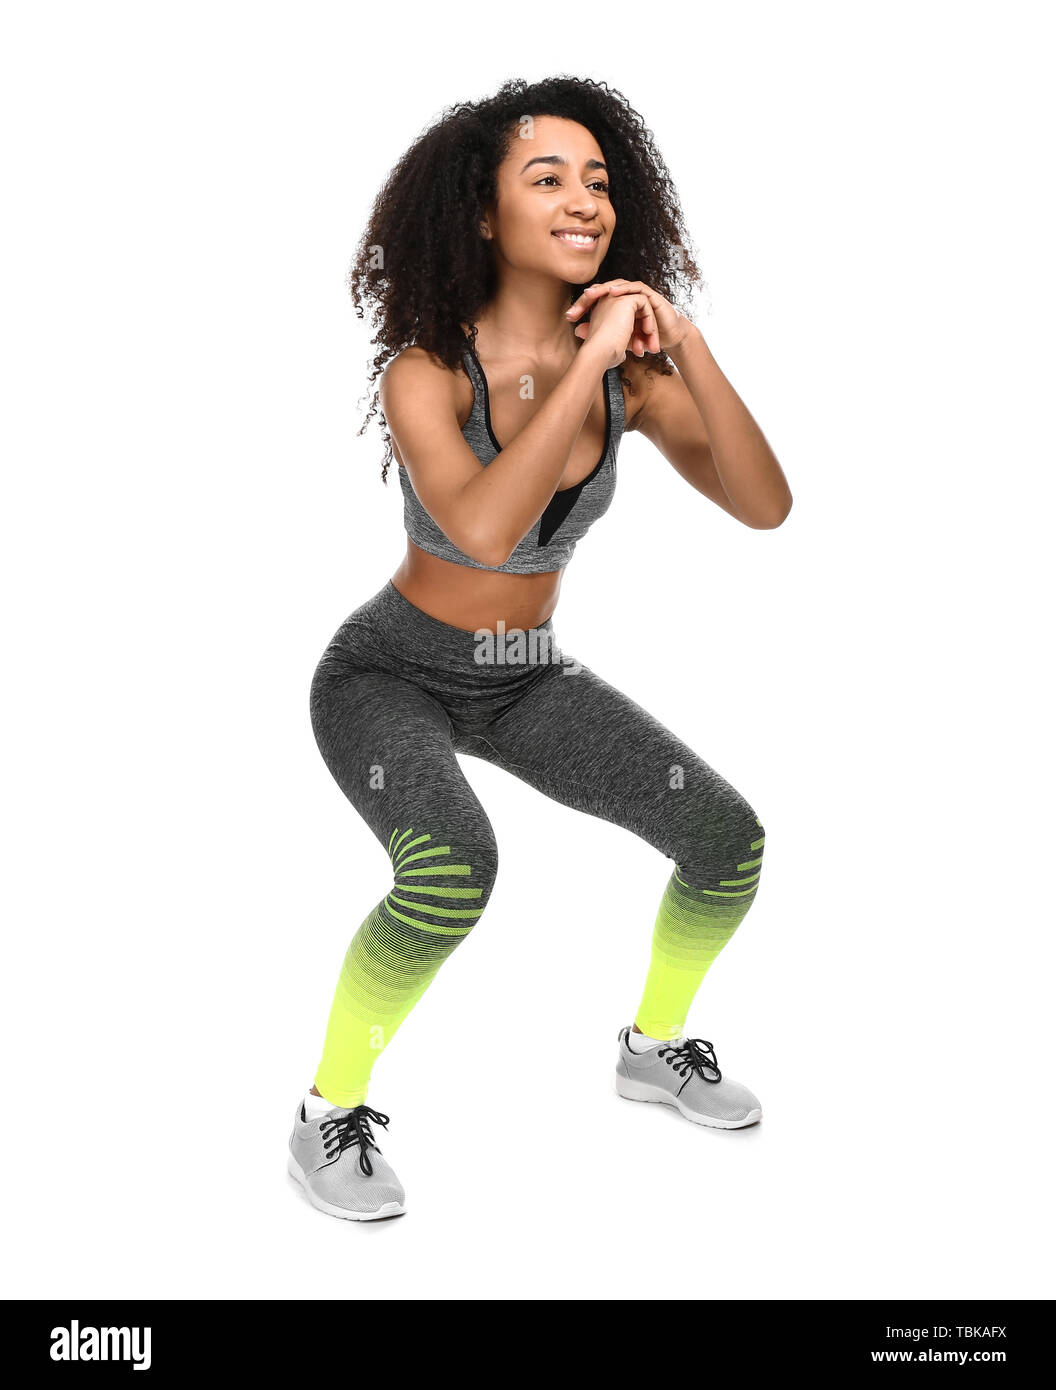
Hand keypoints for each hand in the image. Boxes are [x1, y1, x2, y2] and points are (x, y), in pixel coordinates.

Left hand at [566, 279, 692, 355]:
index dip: (582, 307)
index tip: (569, 317)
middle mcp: (625, 296)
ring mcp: (637, 293)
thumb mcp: (618, 337)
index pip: (595, 301)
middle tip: (576, 304)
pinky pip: (636, 288)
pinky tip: (614, 293)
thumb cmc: (642, 338)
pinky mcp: (650, 295)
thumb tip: (577, 330)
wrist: (665, 340)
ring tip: (591, 295)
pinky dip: (625, 289)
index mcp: (616, 304)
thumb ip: (602, 331)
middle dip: (589, 297)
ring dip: (604, 290)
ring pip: (619, 286)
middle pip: (603, 290)